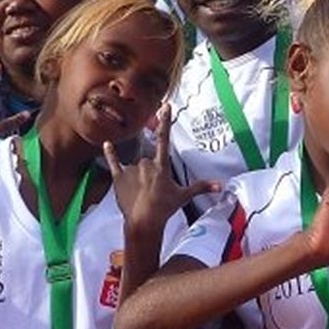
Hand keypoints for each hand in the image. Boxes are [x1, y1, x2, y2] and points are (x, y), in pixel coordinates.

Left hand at [102, 104, 218, 239]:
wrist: (143, 221)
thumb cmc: (165, 208)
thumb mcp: (184, 196)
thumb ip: (201, 187)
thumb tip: (221, 185)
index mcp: (161, 165)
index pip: (164, 139)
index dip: (165, 122)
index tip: (165, 106)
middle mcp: (145, 163)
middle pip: (147, 159)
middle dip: (150, 172)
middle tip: (153, 191)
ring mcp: (131, 170)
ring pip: (135, 165)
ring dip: (137, 175)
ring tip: (140, 193)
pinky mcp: (119, 178)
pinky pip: (114, 162)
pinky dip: (110, 153)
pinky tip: (107, 143)